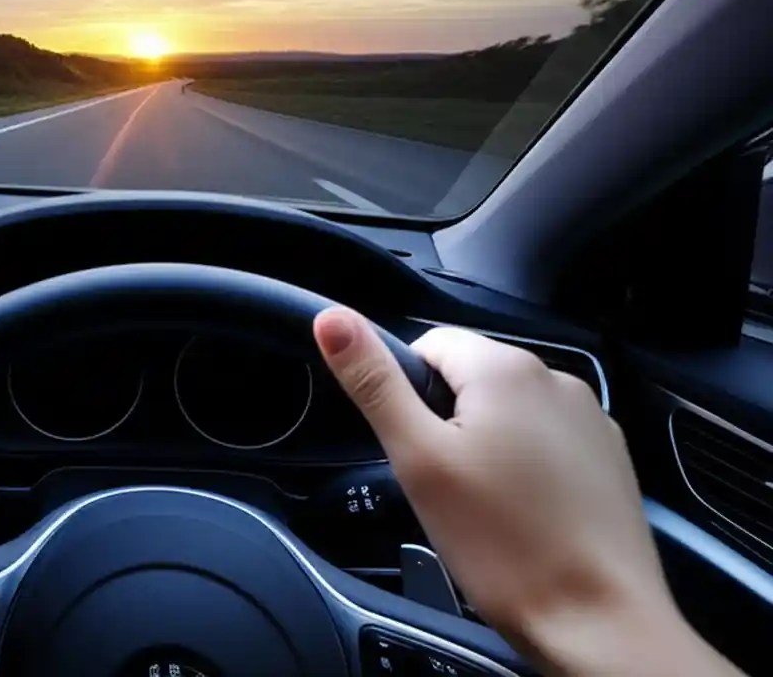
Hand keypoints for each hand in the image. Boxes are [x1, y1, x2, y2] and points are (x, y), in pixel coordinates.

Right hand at [312, 307, 740, 675]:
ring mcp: (589, 419)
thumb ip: (374, 383)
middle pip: (469, 380)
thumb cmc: (505, 546)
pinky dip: (524, 471)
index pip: (427, 344)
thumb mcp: (417, 459)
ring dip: (484, 447)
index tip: (413, 449)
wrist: (596, 621)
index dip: (404, 394)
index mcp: (506, 368)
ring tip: (484, 509)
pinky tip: (522, 517)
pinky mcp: (608, 459)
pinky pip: (545, 445)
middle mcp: (556, 380)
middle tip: (444, 488)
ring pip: (507, 415)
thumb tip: (333, 320)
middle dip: (444, 424)